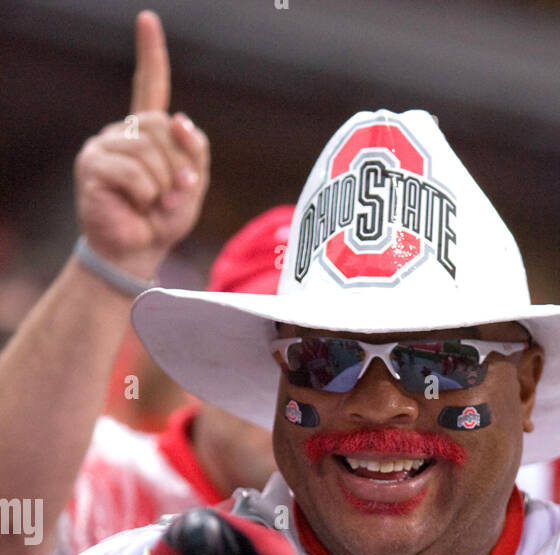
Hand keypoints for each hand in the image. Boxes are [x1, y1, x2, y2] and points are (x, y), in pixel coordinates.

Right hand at [73, 11, 209, 280]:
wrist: (134, 254)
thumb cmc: (161, 221)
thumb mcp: (193, 186)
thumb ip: (195, 151)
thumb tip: (180, 119)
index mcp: (145, 133)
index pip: (149, 86)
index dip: (151, 54)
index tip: (148, 20)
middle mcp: (121, 132)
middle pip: (161, 125)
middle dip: (177, 165)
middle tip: (169, 194)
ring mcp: (103, 146)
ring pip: (150, 151)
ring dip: (162, 185)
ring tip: (150, 204)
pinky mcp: (92, 167)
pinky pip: (136, 174)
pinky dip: (145, 196)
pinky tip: (134, 206)